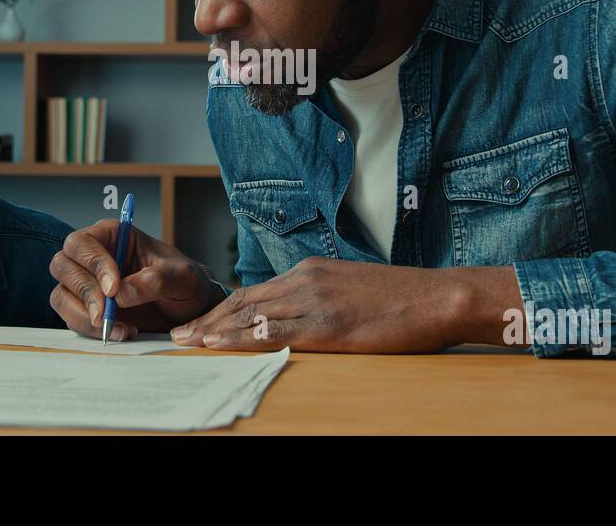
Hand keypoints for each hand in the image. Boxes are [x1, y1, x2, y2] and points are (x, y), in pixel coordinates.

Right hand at [49, 219, 224, 340]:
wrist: (188, 310)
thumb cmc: (184, 283)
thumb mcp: (182, 277)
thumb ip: (155, 280)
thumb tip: (121, 293)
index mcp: (113, 236)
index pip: (84, 242)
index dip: (93, 263)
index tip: (113, 288)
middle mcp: (93, 257)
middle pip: (63, 265)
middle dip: (85, 292)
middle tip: (108, 313)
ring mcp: (87, 284)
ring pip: (62, 295)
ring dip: (85, 315)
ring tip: (121, 328)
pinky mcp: (86, 309)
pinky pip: (72, 318)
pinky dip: (91, 329)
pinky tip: (122, 332)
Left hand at [170, 257, 502, 352]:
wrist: (438, 296)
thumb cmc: (404, 298)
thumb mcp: (353, 289)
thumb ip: (322, 297)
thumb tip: (299, 317)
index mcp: (312, 270)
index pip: (255, 291)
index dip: (222, 309)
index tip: (200, 323)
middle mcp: (306, 280)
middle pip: (243, 302)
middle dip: (207, 319)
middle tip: (178, 334)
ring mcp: (315, 301)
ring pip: (250, 316)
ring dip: (214, 330)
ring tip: (186, 342)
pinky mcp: (327, 325)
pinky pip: (273, 332)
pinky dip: (240, 339)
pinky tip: (219, 345)